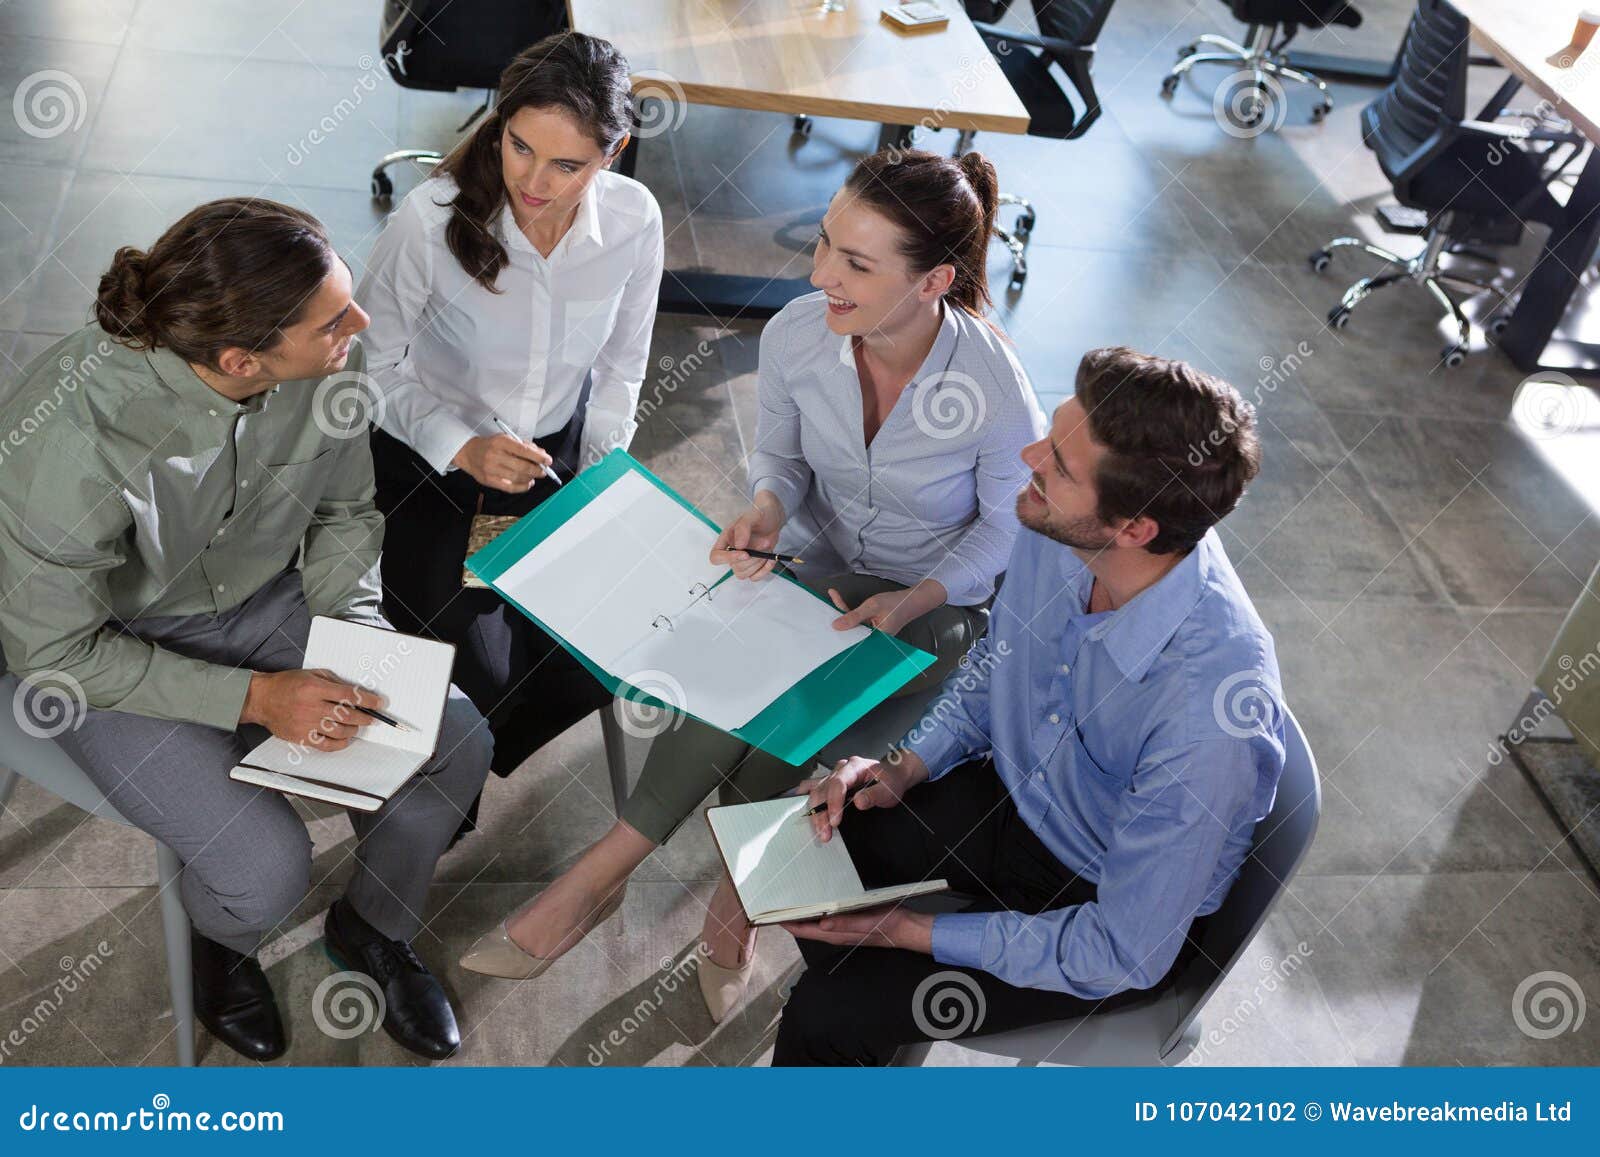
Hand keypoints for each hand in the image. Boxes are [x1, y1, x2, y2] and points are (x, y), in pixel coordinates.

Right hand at [239, 668, 383, 751]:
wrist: (262, 699)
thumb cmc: (286, 684)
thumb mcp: (312, 674)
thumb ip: (334, 682)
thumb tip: (355, 693)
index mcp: (315, 688)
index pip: (349, 695)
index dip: (368, 700)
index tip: (379, 703)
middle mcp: (312, 707)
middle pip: (347, 715)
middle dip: (365, 717)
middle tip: (372, 717)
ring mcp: (306, 724)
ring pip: (339, 731)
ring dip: (354, 729)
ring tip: (357, 726)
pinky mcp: (301, 737)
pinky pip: (326, 745)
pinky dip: (340, 743)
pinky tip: (345, 739)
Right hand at [451, 434, 552, 492]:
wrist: (469, 453)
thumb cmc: (491, 445)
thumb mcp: (506, 439)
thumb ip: (524, 446)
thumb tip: (542, 454)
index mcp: (501, 442)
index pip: (523, 450)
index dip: (538, 457)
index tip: (548, 460)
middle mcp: (495, 456)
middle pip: (522, 466)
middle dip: (537, 470)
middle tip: (543, 471)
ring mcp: (491, 469)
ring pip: (517, 477)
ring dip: (530, 478)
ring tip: (535, 476)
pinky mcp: (489, 481)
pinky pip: (510, 488)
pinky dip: (522, 487)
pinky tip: (528, 483)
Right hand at [709, 492, 785, 579]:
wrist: (773, 519)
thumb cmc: (759, 515)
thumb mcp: (752, 516)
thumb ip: (743, 528)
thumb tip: (739, 545)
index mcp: (725, 540)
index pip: (716, 557)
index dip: (728, 558)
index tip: (745, 554)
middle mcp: (731, 552)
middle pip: (735, 567)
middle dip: (753, 558)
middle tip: (764, 543)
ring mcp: (742, 561)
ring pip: (744, 574)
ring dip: (759, 563)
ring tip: (767, 547)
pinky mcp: (753, 567)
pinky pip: (755, 577)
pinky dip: (765, 570)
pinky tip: (770, 559)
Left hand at [781, 904, 933, 952]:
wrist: (907, 928)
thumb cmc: (888, 926)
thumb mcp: (867, 923)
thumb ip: (845, 923)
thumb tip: (822, 923)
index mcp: (835, 934)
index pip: (803, 930)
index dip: (786, 923)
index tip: (770, 914)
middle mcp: (835, 932)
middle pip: (805, 926)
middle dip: (790, 916)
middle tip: (776, 901)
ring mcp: (842, 927)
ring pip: (814, 921)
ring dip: (802, 912)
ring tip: (790, 898)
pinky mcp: (849, 920)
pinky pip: (827, 915)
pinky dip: (816, 907)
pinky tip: (816, 898)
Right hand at [796, 751, 927, 841]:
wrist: (892, 776)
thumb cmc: (890, 780)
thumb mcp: (889, 789)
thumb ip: (875, 794)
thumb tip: (858, 801)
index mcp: (854, 766)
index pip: (838, 783)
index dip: (834, 802)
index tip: (835, 820)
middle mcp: (841, 769)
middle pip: (823, 790)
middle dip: (822, 813)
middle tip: (825, 832)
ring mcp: (834, 775)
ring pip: (817, 792)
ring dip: (816, 813)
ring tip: (820, 830)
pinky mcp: (831, 783)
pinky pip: (813, 787)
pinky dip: (807, 798)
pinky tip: (803, 808)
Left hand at [828, 578, 946, 636]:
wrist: (910, 601)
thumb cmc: (896, 604)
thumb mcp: (872, 607)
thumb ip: (854, 616)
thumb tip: (835, 626)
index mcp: (875, 642)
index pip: (852, 642)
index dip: (838, 637)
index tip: (824, 631)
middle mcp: (872, 642)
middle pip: (849, 635)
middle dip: (835, 625)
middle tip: (821, 614)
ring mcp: (870, 635)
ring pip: (850, 628)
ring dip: (840, 614)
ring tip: (830, 598)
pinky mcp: (869, 629)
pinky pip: (854, 622)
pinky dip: (846, 612)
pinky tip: (837, 598)